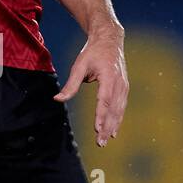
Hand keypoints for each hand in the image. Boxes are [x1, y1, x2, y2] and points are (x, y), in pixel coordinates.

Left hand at [54, 23, 128, 145]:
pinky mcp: (124, 89)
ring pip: (119, 111)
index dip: (101, 116)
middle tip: (100, 143)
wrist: (110, 40)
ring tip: (104, 141)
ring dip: (112, 127)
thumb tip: (57, 99)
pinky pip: (121, 107)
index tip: (97, 129)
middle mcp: (119, 83)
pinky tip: (113, 132)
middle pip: (113, 109)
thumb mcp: (79, 66)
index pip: (105, 100)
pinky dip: (117, 120)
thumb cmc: (93, 52)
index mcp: (109, 76)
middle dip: (106, 127)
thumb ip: (71, 84)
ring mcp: (124, 86)